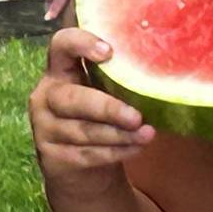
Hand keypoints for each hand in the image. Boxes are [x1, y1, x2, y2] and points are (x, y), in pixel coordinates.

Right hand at [29, 28, 155, 197]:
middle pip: (72, 98)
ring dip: (119, 135)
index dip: (81, 43)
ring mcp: (45, 128)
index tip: (109, 52)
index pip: (61, 45)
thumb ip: (121, 77)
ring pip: (83, 131)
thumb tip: (167, 64)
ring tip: (147, 134)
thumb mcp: (106, 92)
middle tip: (137, 117)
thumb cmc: (101, 117)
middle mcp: (47, 96)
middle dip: (108, 109)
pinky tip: (137, 147)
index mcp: (60, 71)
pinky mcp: (52, 157)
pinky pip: (87, 154)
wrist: (82, 168)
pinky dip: (116, 151)